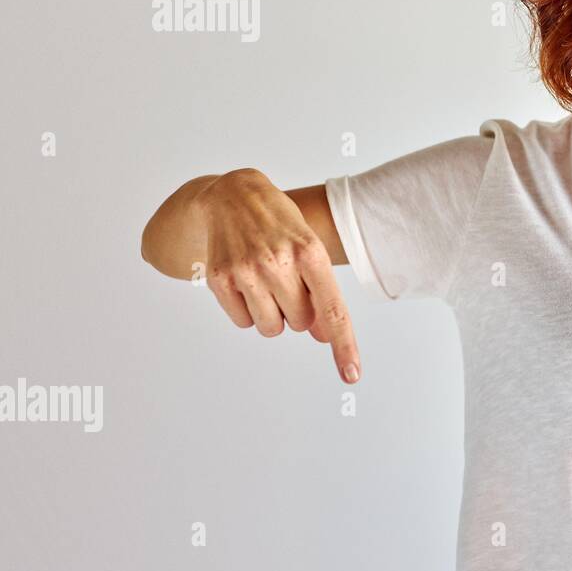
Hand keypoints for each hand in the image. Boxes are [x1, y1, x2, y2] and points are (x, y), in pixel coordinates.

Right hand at [197, 169, 360, 383]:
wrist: (232, 195)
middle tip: (289, 281)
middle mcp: (277, 262)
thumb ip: (320, 292)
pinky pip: (243, 322)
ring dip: (274, 315)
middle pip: (300, 323)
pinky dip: (248, 310)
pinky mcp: (219, 278)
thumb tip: (323, 336)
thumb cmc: (280, 226)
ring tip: (268, 283)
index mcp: (310, 252)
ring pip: (272, 328)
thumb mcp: (309, 249)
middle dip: (298, 310)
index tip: (352, 375)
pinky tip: (246, 282)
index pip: (332, 309)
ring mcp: (245, 270)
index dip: (344, 345)